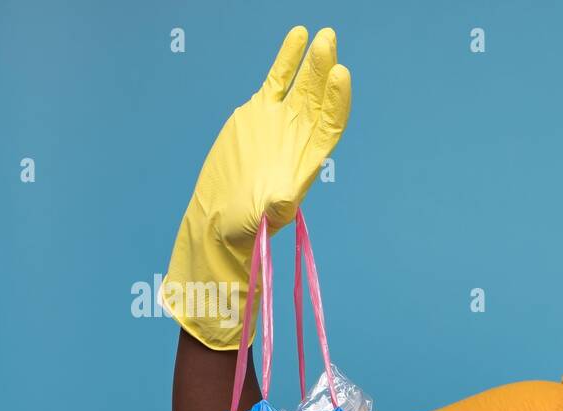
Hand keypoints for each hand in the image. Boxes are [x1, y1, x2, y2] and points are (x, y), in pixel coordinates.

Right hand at [161, 26, 350, 349]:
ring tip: (322, 34)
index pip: (330, 124)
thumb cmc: (247, 225)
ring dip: (312, 61)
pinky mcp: (259, 114)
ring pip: (301, 85)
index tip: (341, 76)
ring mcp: (281, 122)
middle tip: (330, 42)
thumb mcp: (262, 216)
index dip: (337, 101)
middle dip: (325, 71)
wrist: (221, 220)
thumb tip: (283, 201)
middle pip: (318, 98)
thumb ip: (275, 206)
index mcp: (308, 159)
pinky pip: (277, 81)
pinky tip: (298, 35)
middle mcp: (300, 137)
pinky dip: (287, 60)